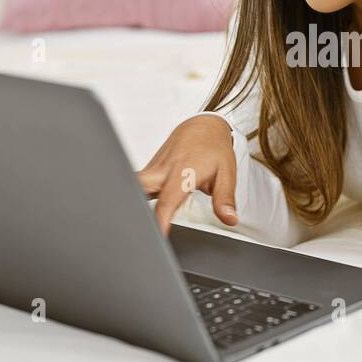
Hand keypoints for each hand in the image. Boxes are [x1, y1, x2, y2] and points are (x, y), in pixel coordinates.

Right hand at [136, 115, 238, 235]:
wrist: (204, 126)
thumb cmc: (215, 149)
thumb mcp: (227, 174)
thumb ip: (225, 199)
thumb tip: (230, 219)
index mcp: (182, 173)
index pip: (166, 201)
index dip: (160, 220)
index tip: (157, 236)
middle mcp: (164, 170)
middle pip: (138, 189)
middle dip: (133, 208)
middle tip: (136, 232)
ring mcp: (154, 168)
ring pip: (133, 185)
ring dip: (131, 202)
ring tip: (134, 225)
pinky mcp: (150, 169)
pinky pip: (137, 184)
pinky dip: (134, 197)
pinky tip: (138, 210)